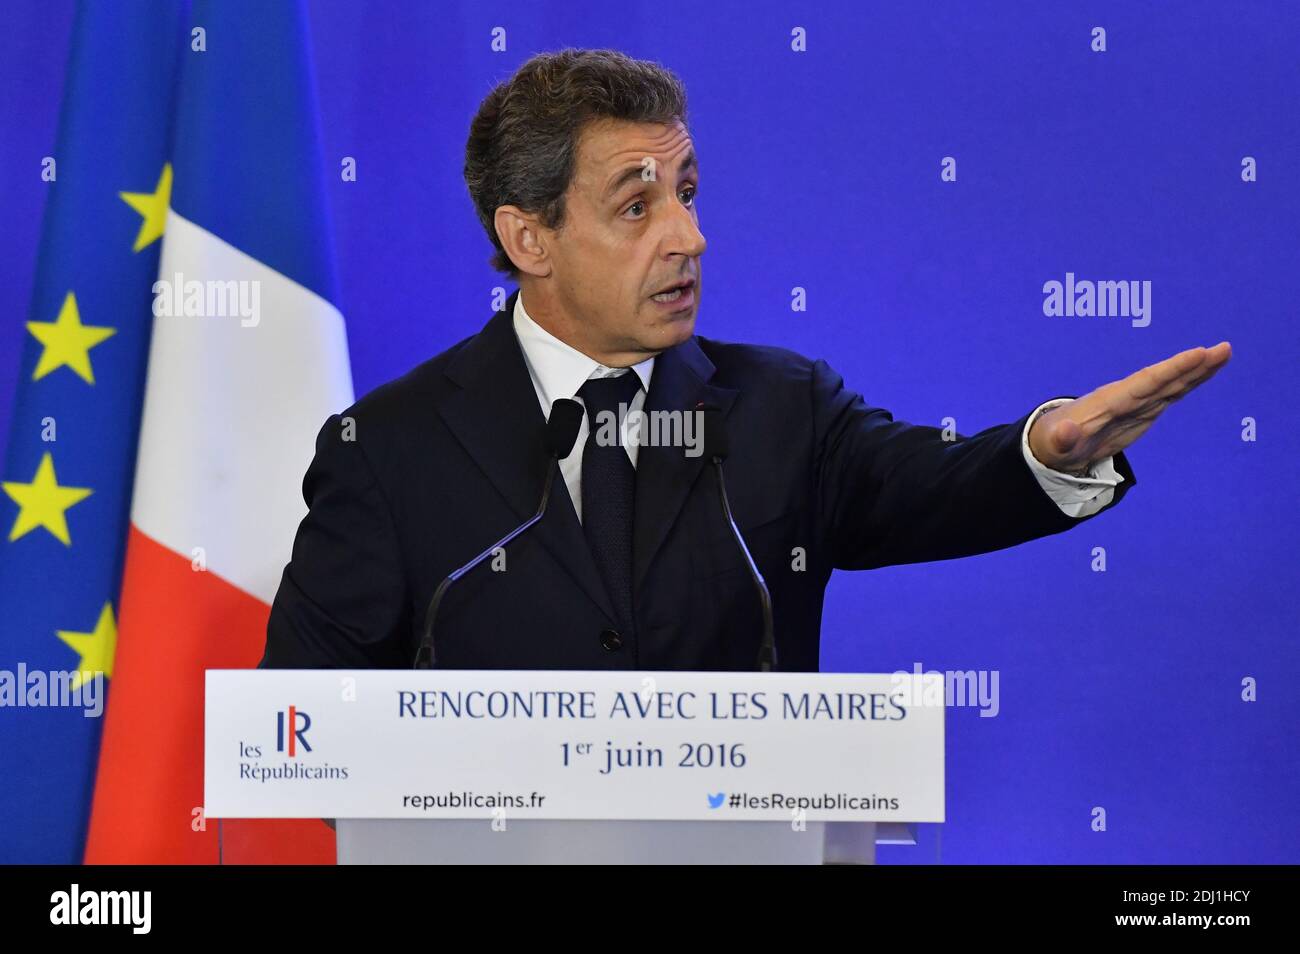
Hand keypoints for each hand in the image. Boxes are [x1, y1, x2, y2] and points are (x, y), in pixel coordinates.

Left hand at [1028, 342, 1231, 472]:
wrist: (1054, 442)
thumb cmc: (1052, 442)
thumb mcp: (1053, 444)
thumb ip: (1061, 439)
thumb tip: (1065, 432)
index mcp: (1108, 401)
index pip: (1144, 383)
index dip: (1171, 370)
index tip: (1197, 354)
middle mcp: (1126, 397)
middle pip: (1163, 379)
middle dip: (1191, 365)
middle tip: (1223, 348)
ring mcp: (1136, 404)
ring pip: (1171, 384)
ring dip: (1197, 370)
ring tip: (1224, 353)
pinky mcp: (1142, 412)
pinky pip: (1170, 395)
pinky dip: (1189, 384)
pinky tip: (1207, 372)